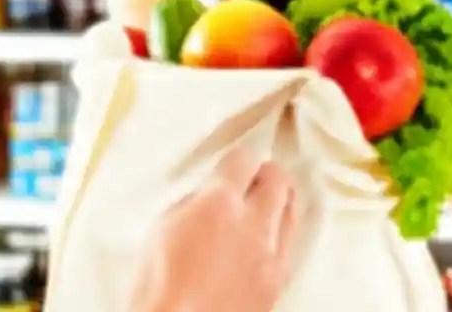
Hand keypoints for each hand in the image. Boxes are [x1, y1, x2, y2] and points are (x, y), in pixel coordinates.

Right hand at [128, 147, 298, 311]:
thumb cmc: (160, 291)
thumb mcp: (161, 230)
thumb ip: (192, 204)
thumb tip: (208, 197)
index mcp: (217, 205)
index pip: (243, 161)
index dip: (237, 160)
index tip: (234, 164)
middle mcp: (251, 225)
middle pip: (278, 180)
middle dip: (266, 174)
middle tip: (255, 178)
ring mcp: (270, 255)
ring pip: (292, 211)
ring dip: (279, 201)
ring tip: (266, 203)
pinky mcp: (278, 281)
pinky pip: (290, 245)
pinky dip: (280, 235)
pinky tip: (264, 239)